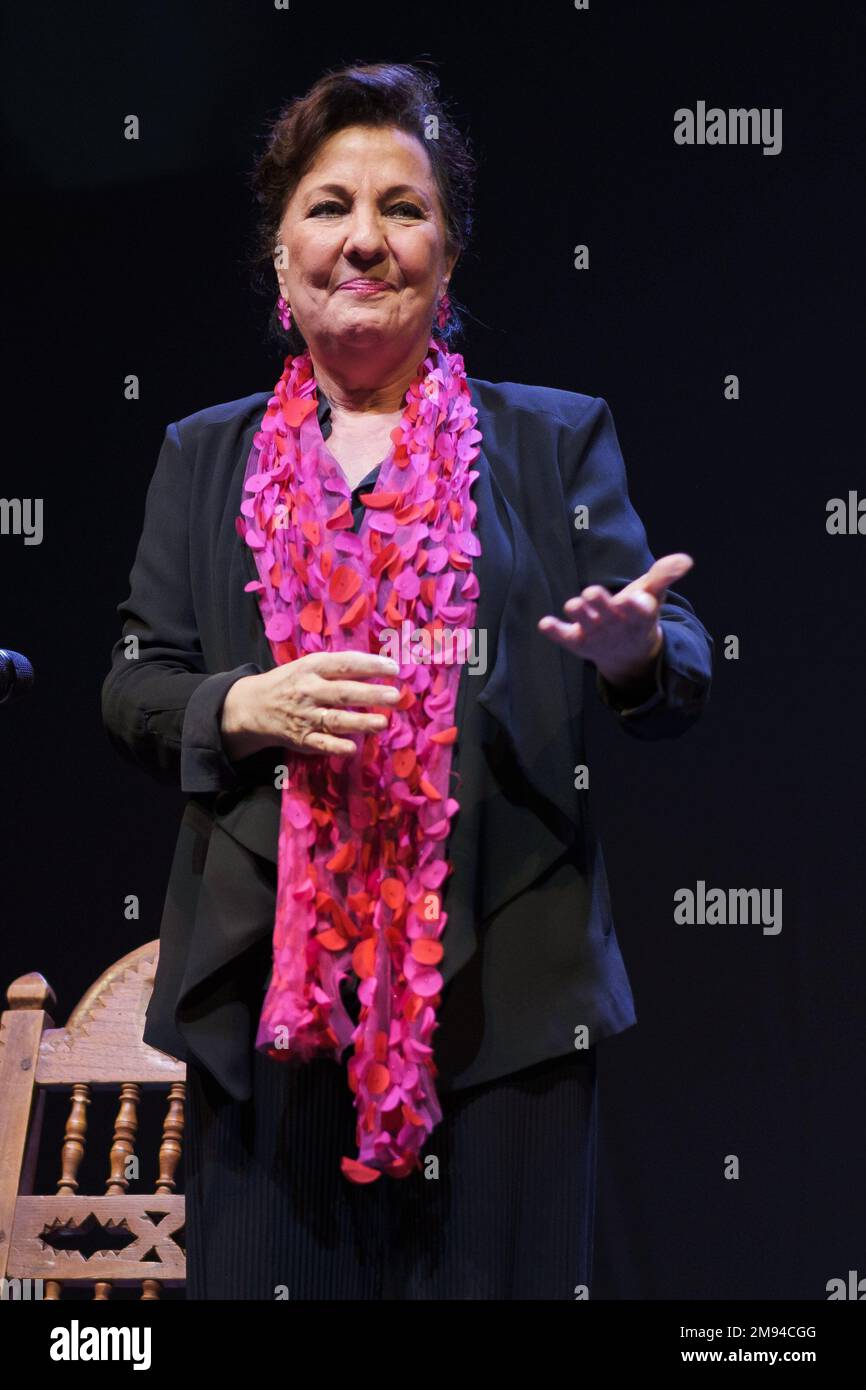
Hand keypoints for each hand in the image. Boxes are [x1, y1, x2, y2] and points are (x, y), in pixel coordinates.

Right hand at [220, 651, 401, 760]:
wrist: (254, 706)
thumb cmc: (292, 682)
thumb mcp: (309, 665)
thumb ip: (339, 666)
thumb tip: (379, 664)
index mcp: (312, 668)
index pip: (345, 664)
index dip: (370, 665)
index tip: (394, 668)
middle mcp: (309, 691)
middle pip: (343, 693)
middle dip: (371, 694)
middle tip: (395, 696)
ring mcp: (305, 716)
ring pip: (335, 720)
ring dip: (360, 722)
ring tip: (383, 723)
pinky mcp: (302, 738)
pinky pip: (321, 744)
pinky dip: (336, 747)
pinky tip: (353, 748)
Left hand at [537, 552, 693, 686]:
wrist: (629, 653)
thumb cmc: (639, 614)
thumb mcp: (653, 594)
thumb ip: (665, 576)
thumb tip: (685, 560)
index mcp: (639, 615)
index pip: (641, 612)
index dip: (637, 606)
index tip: (634, 599)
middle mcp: (617, 625)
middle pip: (608, 614)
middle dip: (600, 604)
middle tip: (592, 592)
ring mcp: (596, 634)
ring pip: (586, 623)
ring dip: (579, 614)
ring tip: (573, 604)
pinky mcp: (577, 640)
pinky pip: (564, 637)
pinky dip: (555, 631)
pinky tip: (544, 623)